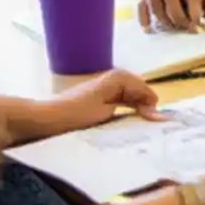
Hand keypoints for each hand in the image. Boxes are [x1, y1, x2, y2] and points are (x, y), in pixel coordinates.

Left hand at [46, 69, 167, 135]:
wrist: (46, 119)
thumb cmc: (76, 114)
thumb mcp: (107, 111)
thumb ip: (133, 109)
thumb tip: (156, 111)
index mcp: (118, 78)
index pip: (145, 90)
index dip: (152, 105)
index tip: (158, 122)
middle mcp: (114, 78)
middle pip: (139, 92)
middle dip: (146, 106)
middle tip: (152, 126)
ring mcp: (106, 87)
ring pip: (131, 97)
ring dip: (137, 109)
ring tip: (142, 126)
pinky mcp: (99, 98)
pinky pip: (121, 101)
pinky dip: (127, 110)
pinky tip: (127, 122)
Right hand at [138, 0, 204, 32]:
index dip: (194, 15)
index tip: (198, 28)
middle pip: (172, 5)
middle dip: (180, 21)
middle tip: (188, 29)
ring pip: (157, 7)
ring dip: (166, 22)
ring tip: (175, 28)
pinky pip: (142, 6)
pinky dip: (144, 18)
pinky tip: (149, 29)